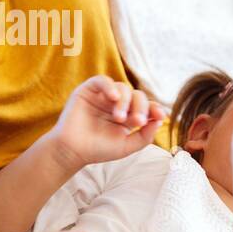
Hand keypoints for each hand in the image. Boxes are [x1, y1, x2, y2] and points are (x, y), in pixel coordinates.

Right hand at [45, 75, 164, 171]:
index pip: (146, 106)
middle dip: (140, 107)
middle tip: (137, 121)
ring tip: (119, 118)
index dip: (155, 108)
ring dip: (125, 102)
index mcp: (128, 116)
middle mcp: (117, 104)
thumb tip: (160, 119)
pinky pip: (102, 80)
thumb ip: (145, 136)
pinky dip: (110, 86)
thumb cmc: (98, 149)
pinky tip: (114, 97)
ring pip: (123, 88)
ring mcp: (103, 96)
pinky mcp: (89, 90)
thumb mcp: (127, 146)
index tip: (160, 115)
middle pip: (137, 95)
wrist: (72, 151)